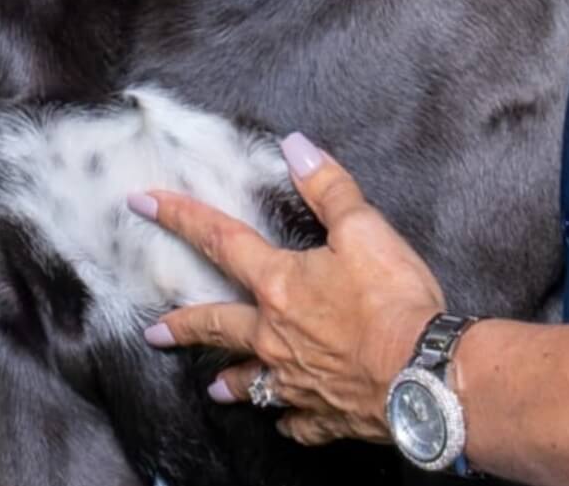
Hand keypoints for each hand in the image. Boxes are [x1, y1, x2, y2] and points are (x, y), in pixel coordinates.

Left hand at [128, 135, 445, 445]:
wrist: (426, 380)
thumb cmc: (393, 303)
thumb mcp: (364, 229)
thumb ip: (328, 188)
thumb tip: (295, 148)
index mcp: (280, 285)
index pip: (219, 240)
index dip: (179, 216)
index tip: (142, 204)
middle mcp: (276, 336)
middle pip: (218, 325)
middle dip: (183, 326)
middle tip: (154, 332)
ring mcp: (296, 381)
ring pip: (251, 381)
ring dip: (231, 381)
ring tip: (214, 388)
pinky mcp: (325, 416)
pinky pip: (296, 421)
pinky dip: (288, 419)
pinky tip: (284, 421)